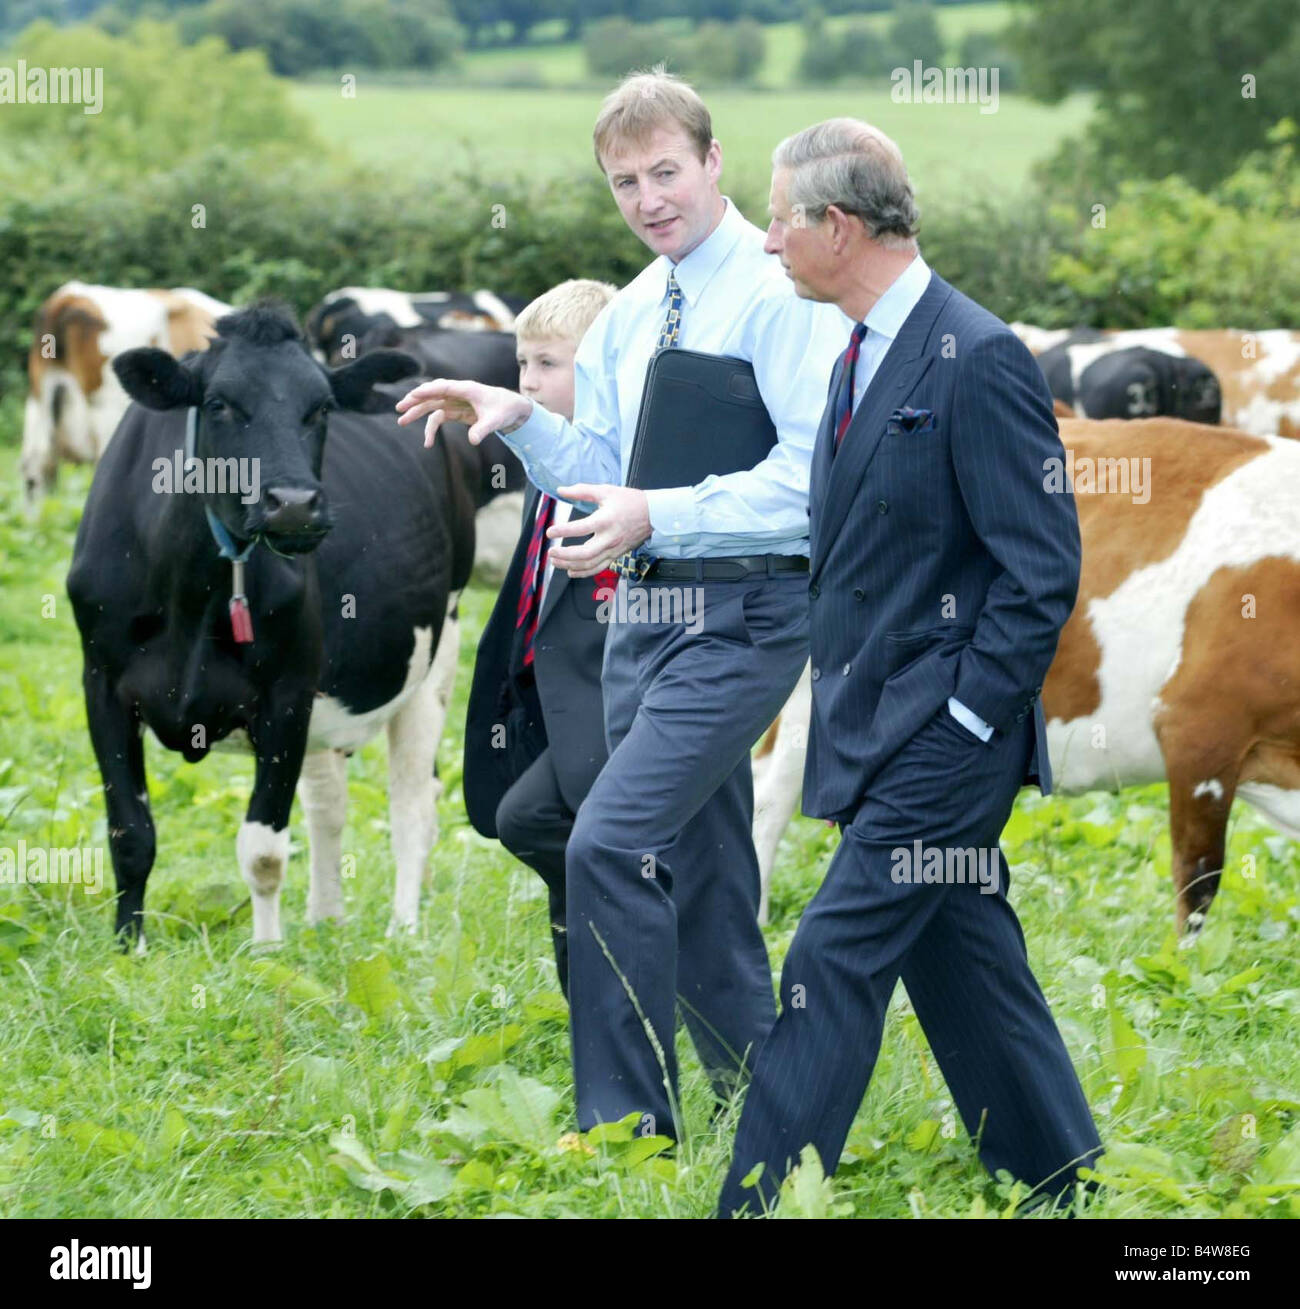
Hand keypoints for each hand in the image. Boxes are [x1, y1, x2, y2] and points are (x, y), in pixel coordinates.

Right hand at [394, 377, 532, 447]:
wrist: (512, 409)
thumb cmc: (504, 409)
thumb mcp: (495, 420)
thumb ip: (483, 429)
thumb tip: (473, 441)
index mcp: (467, 389)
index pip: (443, 387)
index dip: (428, 390)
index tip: (413, 395)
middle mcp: (458, 393)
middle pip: (432, 394)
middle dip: (415, 401)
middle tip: (399, 408)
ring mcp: (456, 402)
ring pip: (432, 405)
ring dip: (417, 412)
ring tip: (401, 421)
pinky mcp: (456, 411)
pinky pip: (439, 417)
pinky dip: (431, 428)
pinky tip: (427, 442)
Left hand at [548, 483, 651, 577]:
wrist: (653, 515)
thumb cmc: (629, 501)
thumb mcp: (606, 491)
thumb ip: (582, 491)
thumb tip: (561, 491)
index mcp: (605, 520)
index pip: (580, 528)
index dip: (563, 531)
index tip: (550, 532)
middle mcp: (609, 538)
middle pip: (584, 554)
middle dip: (564, 555)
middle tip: (550, 551)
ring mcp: (613, 549)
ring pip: (589, 564)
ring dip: (570, 565)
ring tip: (555, 561)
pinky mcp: (616, 555)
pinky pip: (598, 568)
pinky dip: (583, 572)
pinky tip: (571, 571)